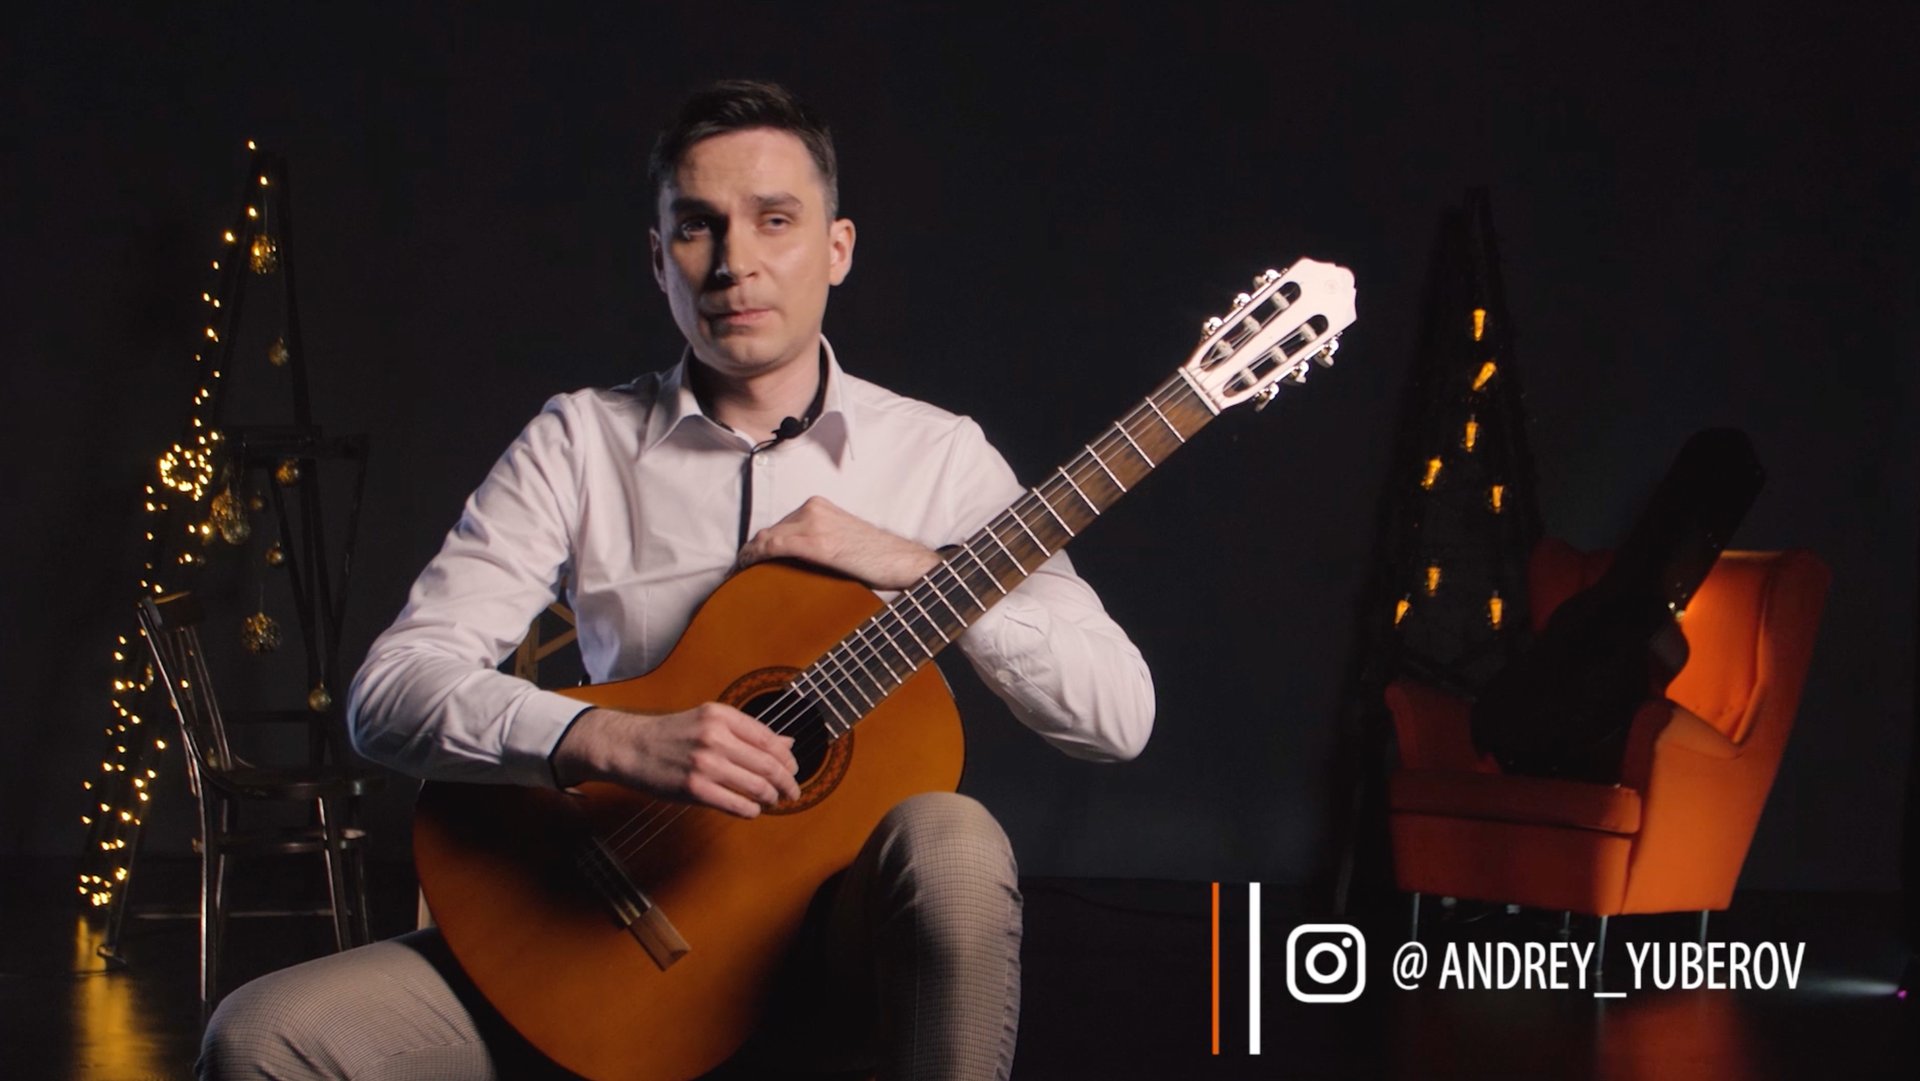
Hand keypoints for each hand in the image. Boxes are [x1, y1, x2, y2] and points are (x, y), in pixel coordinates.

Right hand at [552, 704, 801, 817]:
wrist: (629, 747)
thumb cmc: (671, 735)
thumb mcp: (709, 721)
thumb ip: (747, 732)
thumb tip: (788, 744)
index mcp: (721, 715)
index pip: (770, 738)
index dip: (788, 759)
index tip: (793, 770)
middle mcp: (715, 736)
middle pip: (769, 764)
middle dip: (787, 782)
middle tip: (793, 791)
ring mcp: (705, 763)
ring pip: (757, 786)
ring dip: (772, 798)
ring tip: (774, 801)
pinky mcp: (694, 788)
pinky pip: (737, 804)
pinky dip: (752, 810)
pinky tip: (753, 809)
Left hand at [738, 496, 941, 588]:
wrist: (902, 562)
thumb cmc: (877, 558)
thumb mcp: (842, 541)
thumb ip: (819, 542)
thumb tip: (795, 562)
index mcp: (820, 506)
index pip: (780, 524)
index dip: (759, 543)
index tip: (747, 560)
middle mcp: (814, 508)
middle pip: (770, 530)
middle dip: (753, 551)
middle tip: (740, 570)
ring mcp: (814, 523)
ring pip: (767, 537)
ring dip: (750, 556)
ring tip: (740, 574)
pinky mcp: (816, 542)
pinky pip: (774, 546)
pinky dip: (755, 557)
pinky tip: (747, 569)